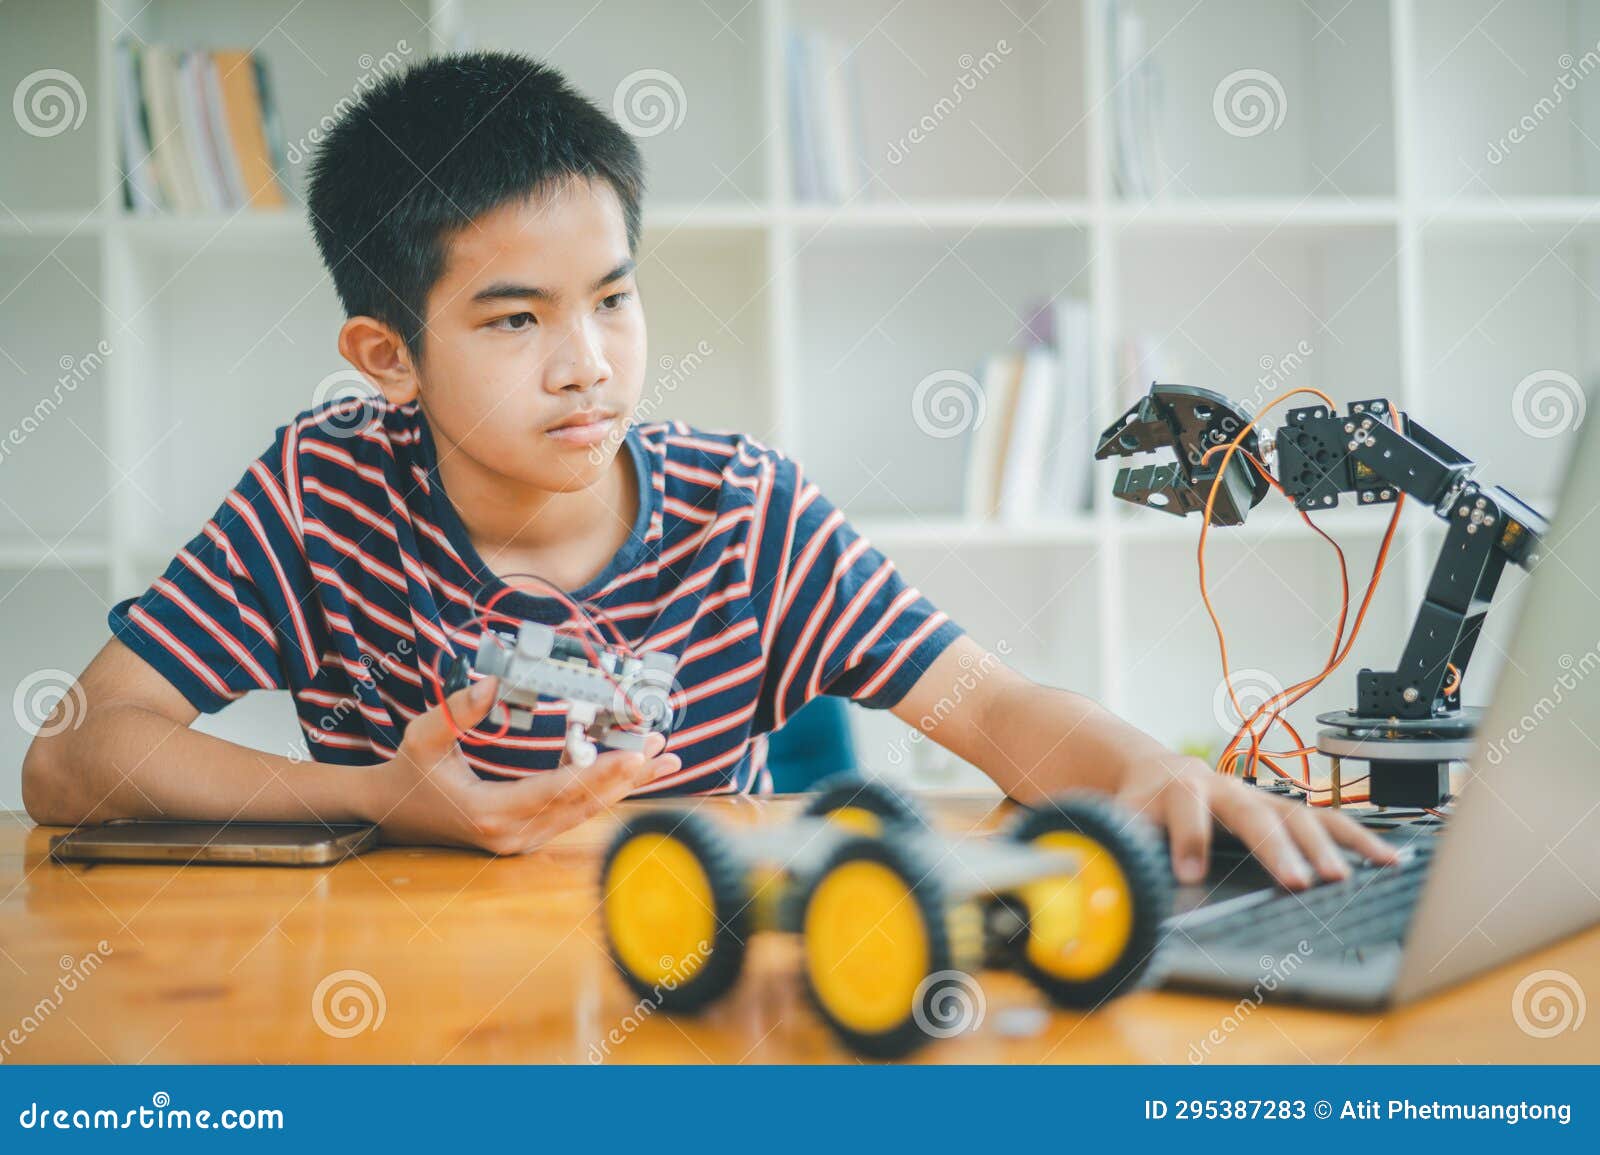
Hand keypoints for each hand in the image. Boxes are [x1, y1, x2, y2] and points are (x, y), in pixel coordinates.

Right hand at [359, 675, 680, 853]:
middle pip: (582, 804)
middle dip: (626, 776)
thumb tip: (493, 682)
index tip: (633, 757)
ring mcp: (522, 841)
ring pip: (584, 811)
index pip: (556, 791)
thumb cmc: (409, 772)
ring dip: (624, 785)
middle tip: (663, 751)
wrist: (390, 814)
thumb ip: (456, 711)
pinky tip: (631, 772)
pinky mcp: (528, 837)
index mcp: (489, 812)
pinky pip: (574, 812)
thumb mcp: (422, 736)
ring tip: (663, 761)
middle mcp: (512, 834)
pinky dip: (604, 791)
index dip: (598, 773)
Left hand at [1111, 753, 1399, 889]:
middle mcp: (1224, 787)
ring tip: (1345, 878)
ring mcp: (1258, 796)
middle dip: (1275, 847)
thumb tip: (1105, 887)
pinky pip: (1327, 821)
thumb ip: (1115, 850)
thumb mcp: (1117, 822)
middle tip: (1297, 881)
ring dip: (1324, 847)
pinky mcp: (1282, 809)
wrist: (1150, 770)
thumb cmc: (1136, 804)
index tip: (1188, 874)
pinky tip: (1388, 860)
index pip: (1184, 810)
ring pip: (1298, 815)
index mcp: (1176, 788)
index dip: (1187, 840)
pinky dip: (1358, 839)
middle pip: (1253, 812)